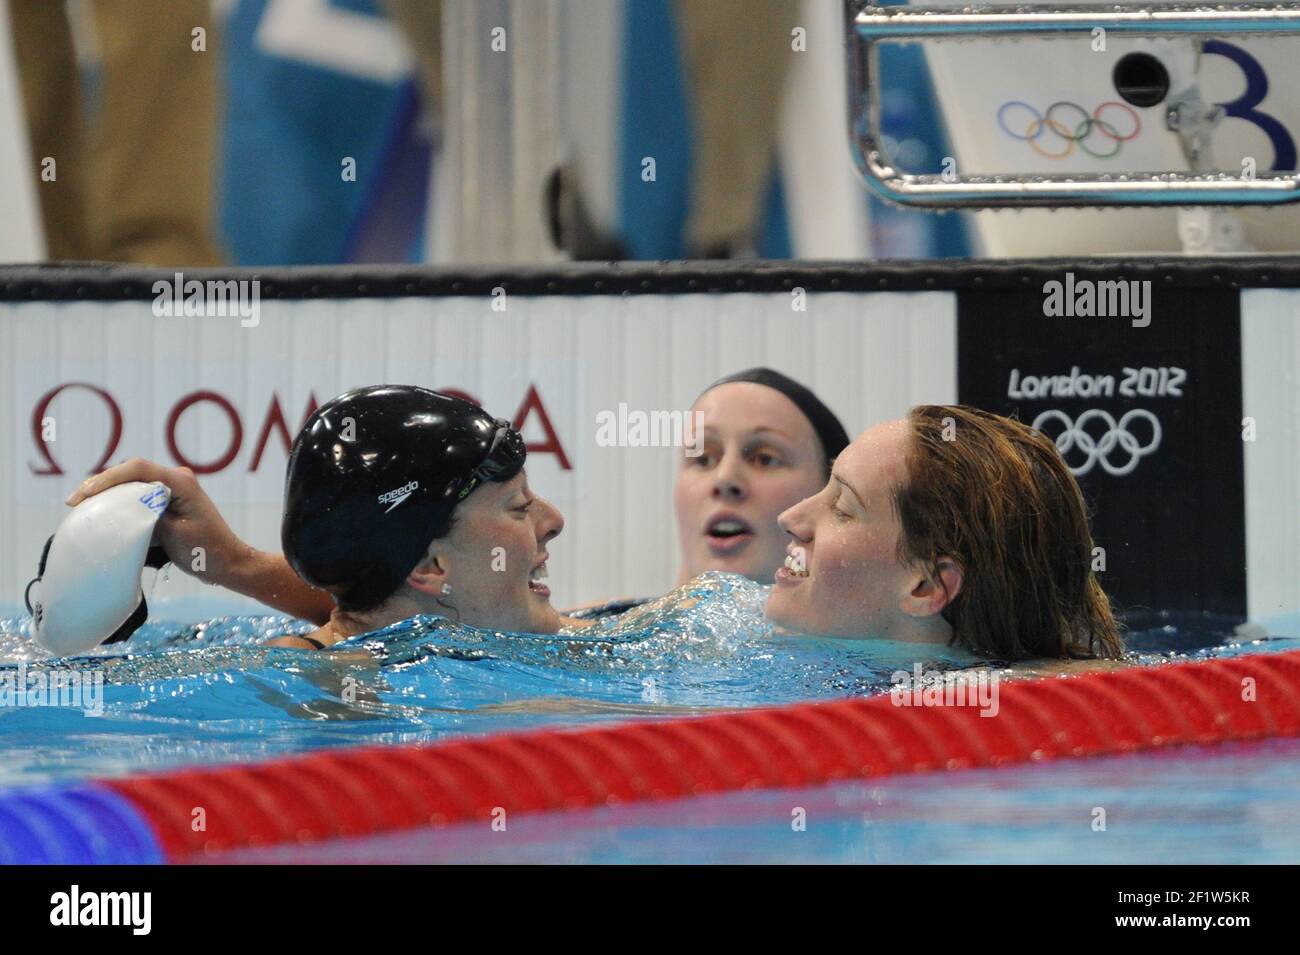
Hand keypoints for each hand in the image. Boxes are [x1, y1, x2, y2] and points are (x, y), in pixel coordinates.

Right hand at [66, 459, 247, 586]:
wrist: (227, 562)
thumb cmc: (204, 550)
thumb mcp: (171, 533)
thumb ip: (146, 515)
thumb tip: (117, 509)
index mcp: (181, 482)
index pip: (137, 469)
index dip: (106, 479)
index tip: (83, 495)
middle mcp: (178, 478)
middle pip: (131, 472)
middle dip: (101, 484)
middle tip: (74, 502)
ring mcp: (174, 488)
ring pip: (133, 483)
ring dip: (109, 492)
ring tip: (82, 505)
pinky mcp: (170, 501)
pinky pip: (140, 495)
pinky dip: (121, 502)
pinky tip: (103, 512)